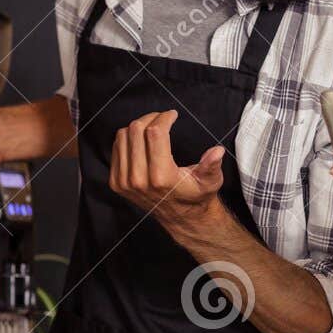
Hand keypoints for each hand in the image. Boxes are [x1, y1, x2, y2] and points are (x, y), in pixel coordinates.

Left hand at [110, 110, 223, 231]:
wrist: (181, 217)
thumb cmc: (196, 195)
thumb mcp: (210, 181)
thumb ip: (211, 166)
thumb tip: (217, 152)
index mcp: (161, 177)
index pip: (154, 133)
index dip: (164, 117)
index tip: (172, 115)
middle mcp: (139, 180)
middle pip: (136, 130)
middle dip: (151, 118)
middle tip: (163, 118)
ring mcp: (125, 182)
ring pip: (123, 136)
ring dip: (138, 127)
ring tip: (153, 129)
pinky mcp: (116, 182)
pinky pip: (116, 148)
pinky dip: (128, 139)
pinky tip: (142, 141)